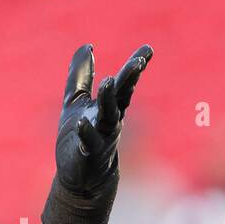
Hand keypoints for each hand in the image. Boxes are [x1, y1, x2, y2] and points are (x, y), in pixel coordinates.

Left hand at [53, 43, 152, 195]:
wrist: (79, 176)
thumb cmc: (80, 136)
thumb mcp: (76, 102)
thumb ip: (81, 76)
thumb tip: (86, 46)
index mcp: (110, 107)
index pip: (124, 84)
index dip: (135, 67)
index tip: (148, 49)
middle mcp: (110, 120)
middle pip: (121, 96)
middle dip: (129, 79)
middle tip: (138, 62)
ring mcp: (102, 137)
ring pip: (109, 116)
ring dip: (108, 99)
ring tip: (107, 82)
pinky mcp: (88, 154)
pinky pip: (88, 141)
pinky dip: (85, 131)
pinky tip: (81, 121)